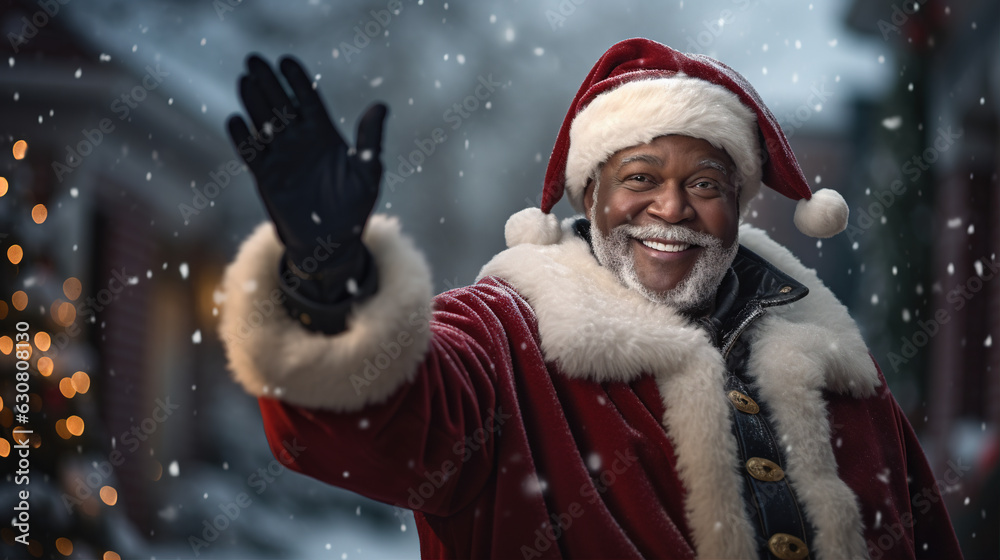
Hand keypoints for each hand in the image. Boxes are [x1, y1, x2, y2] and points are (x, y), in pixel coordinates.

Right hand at [227, 54, 387, 270]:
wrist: (333, 241)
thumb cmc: (354, 206)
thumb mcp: (368, 171)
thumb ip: (371, 139)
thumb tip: (381, 106)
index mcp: (324, 134)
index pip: (308, 100)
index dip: (296, 81)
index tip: (286, 61)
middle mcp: (299, 141)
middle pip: (281, 105)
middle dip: (268, 83)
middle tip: (255, 59)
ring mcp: (281, 157)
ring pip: (264, 124)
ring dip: (253, 102)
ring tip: (244, 80)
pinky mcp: (266, 178)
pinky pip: (252, 154)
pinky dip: (243, 138)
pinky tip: (236, 120)